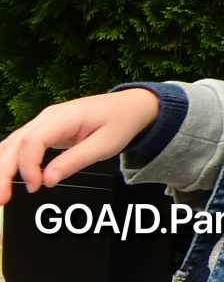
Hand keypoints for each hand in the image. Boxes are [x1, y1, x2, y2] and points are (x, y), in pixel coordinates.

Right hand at [0, 88, 162, 203]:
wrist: (129, 106)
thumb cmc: (119, 122)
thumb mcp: (105, 144)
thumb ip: (75, 161)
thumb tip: (48, 181)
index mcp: (65, 116)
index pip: (33, 141)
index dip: (28, 166)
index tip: (35, 187)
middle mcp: (47, 117)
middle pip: (14, 143)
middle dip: (3, 172)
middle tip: (1, 199)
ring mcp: (42, 122)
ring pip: (10, 144)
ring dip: (1, 169)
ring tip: (0, 194)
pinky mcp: (42, 131)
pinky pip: (18, 145)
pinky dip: (7, 162)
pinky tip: (4, 179)